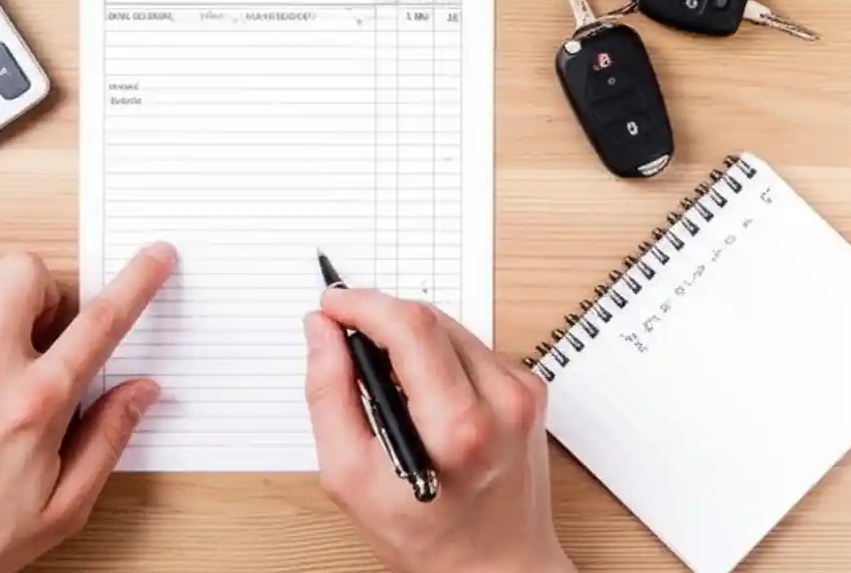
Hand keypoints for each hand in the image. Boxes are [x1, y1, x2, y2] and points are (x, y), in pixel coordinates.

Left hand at [0, 244, 176, 572]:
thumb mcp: (65, 506)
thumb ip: (108, 439)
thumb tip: (140, 392)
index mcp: (36, 405)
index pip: (100, 323)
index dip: (137, 281)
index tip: (153, 258)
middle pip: (26, 271)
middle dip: (49, 285)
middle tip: (49, 324)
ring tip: (4, 330)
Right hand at [304, 289, 574, 572]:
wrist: (499, 567)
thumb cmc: (429, 538)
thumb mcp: (351, 477)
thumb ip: (328, 394)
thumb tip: (321, 333)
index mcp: (458, 425)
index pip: (409, 326)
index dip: (362, 304)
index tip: (332, 305)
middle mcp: (501, 399)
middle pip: (427, 318)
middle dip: (378, 318)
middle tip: (345, 341)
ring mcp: (522, 390)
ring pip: (449, 326)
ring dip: (408, 338)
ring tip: (387, 384)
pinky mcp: (530, 387)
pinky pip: (471, 346)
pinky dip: (437, 357)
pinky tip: (424, 395)